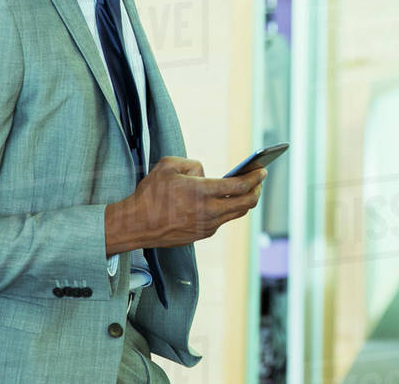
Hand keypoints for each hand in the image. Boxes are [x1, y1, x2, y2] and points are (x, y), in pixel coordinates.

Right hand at [104, 156, 265, 254]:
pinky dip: (228, 209)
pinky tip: (226, 200)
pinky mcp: (201, 234)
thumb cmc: (150, 194)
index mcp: (202, 192)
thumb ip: (192, 165)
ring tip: (247, 189)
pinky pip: (222, 220)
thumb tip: (204, 174)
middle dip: (256, 190)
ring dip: (244, 201)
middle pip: (246, 203)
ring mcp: (207, 226)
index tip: (262, 170)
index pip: (239, 186)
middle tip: (258, 180)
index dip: (254, 177)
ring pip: (236, 213)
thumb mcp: (169, 165)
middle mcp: (209, 212)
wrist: (135, 225)